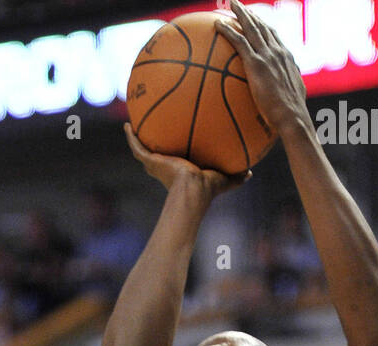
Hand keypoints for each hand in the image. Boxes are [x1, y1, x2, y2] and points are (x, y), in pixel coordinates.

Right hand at [123, 123, 247, 195]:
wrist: (193, 191)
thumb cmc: (208, 189)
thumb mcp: (224, 178)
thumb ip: (236, 175)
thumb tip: (250, 173)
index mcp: (180, 170)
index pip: (175, 158)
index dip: (174, 150)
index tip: (175, 139)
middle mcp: (165, 167)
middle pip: (156, 153)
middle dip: (154, 141)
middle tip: (151, 128)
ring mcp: (156, 164)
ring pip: (143, 148)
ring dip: (137, 137)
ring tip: (132, 122)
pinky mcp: (150, 161)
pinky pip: (137, 146)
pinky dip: (131, 137)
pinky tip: (127, 124)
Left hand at [216, 1, 308, 137]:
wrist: (292, 116)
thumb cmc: (290, 116)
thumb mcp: (290, 101)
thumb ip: (283, 94)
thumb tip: (279, 102)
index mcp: (286, 59)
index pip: (274, 37)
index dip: (264, 26)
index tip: (256, 19)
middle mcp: (278, 52)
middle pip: (262, 26)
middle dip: (250, 14)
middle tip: (239, 6)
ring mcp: (267, 55)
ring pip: (251, 27)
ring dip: (240, 14)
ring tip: (230, 5)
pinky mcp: (256, 63)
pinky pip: (239, 42)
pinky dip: (228, 30)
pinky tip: (217, 25)